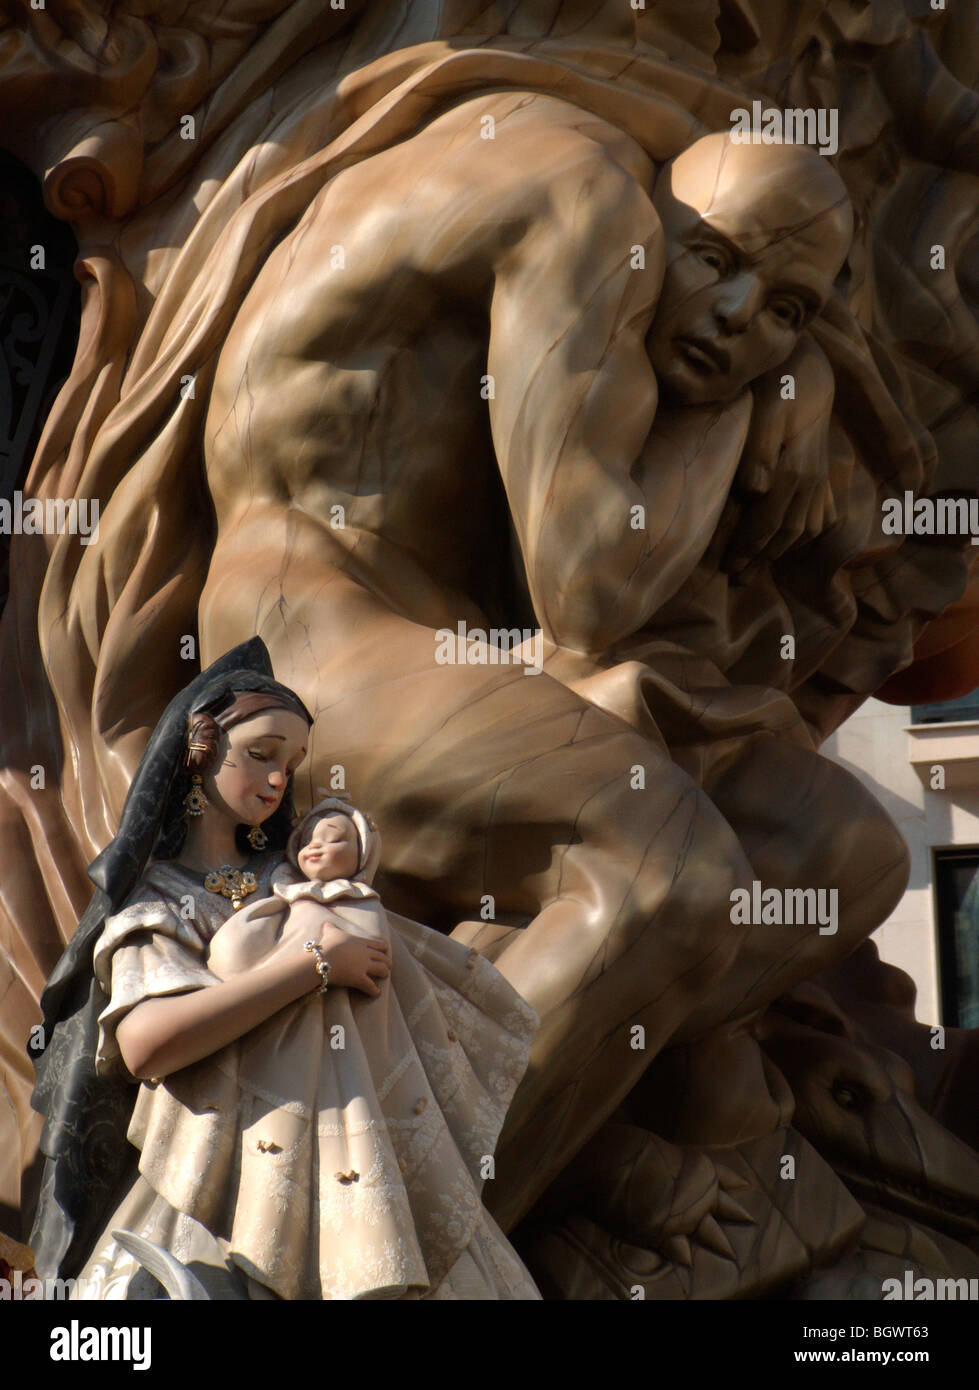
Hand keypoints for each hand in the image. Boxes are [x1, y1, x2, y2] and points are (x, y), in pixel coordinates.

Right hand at [315, 923, 390, 997]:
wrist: (323, 958)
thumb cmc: (327, 944)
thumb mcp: (330, 932)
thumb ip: (330, 927)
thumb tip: (326, 923)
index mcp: (361, 942)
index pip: (377, 944)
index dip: (382, 948)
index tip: (385, 949)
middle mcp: (365, 953)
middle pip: (382, 957)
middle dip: (387, 962)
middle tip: (389, 966)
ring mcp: (364, 966)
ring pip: (381, 969)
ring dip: (384, 973)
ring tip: (385, 976)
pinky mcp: (359, 979)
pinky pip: (371, 986)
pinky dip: (375, 990)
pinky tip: (377, 993)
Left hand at [724, 336, 838, 579]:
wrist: (808, 366)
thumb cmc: (778, 385)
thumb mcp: (765, 410)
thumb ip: (760, 450)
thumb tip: (755, 490)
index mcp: (795, 472)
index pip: (768, 523)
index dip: (748, 548)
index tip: (728, 569)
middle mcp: (812, 481)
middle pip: (786, 532)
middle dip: (761, 558)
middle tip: (737, 579)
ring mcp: (821, 478)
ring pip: (804, 527)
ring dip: (781, 551)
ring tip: (757, 567)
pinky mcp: (823, 472)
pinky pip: (821, 513)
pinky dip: (808, 532)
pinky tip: (795, 542)